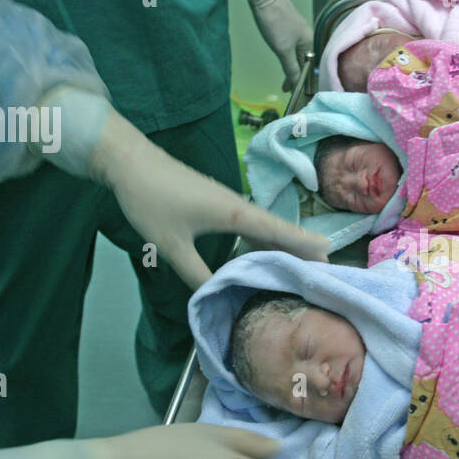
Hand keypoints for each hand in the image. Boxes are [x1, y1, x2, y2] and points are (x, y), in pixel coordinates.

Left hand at [88, 103, 329, 286]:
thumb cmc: (152, 199)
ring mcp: (226, 201)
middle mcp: (237, 205)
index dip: (304, 244)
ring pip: (262, 226)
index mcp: (234, 213)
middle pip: (277, 228)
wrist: (128, 161)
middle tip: (324, 267)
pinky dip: (261, 238)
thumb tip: (214, 297)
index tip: (330, 254)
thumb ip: (195, 273)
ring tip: (299, 262)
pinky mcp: (214, 202)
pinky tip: (259, 250)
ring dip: (281, 243)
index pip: (278, 231)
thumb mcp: (171, 244)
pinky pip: (247, 223)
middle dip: (300, 247)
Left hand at [236, 0, 312, 91]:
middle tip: (290, 93)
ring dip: (293, 70)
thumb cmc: (275, 21)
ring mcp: (299, 33)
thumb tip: (298, 86)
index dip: (306, 84)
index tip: (299, 96)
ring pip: (299, 57)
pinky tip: (284, 65)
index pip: (311, 70)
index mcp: (311, 44)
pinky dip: (289, 60)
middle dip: (299, 79)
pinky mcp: (289, 29)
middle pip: (306, 64)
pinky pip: (293, 50)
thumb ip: (292, 69)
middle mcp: (308, 39)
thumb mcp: (283, 50)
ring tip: (285, 84)